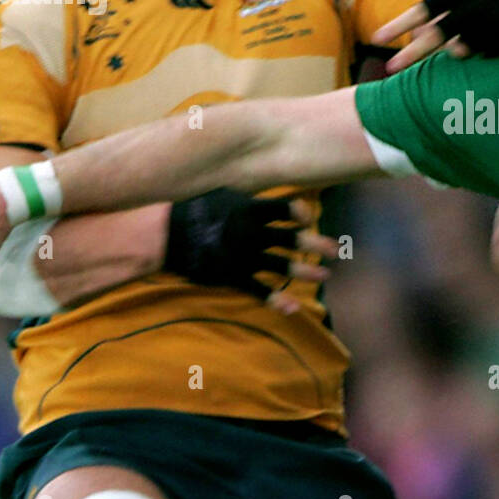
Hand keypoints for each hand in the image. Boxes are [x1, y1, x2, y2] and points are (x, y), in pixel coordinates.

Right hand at [163, 189, 339, 310]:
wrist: (162, 236)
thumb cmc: (194, 209)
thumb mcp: (223, 193)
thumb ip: (250, 197)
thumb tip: (271, 189)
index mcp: (248, 209)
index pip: (284, 209)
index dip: (301, 213)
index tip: (311, 217)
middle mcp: (249, 233)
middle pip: (291, 239)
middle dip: (316, 245)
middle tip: (335, 250)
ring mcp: (242, 256)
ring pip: (282, 266)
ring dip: (306, 271)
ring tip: (324, 276)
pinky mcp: (232, 276)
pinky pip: (260, 291)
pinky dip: (278, 301)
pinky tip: (294, 309)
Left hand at [374, 0, 498, 71]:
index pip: (423, 10)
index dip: (399, 25)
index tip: (376, 40)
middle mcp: (472, 8)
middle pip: (438, 35)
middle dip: (413, 53)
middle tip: (390, 68)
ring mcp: (489, 26)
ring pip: (459, 50)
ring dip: (447, 50)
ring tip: (446, 45)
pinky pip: (478, 54)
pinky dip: (467, 51)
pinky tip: (465, 44)